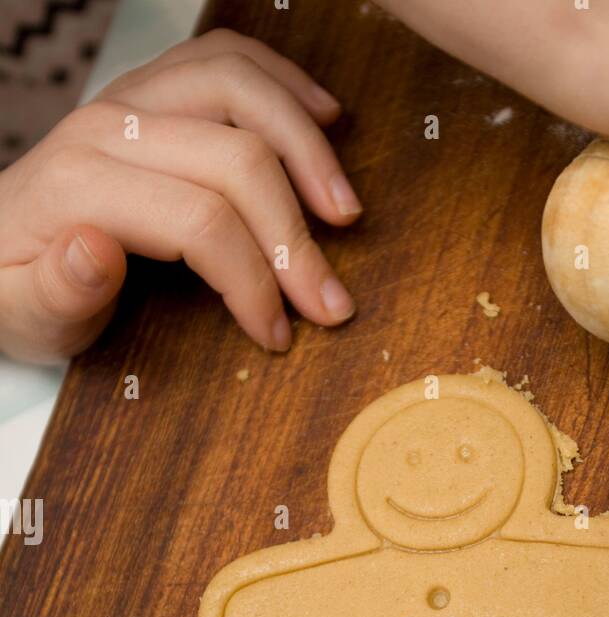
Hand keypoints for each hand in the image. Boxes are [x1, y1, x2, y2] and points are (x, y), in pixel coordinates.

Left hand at [0, 28, 361, 362]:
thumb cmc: (17, 289)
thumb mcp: (21, 316)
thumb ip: (55, 292)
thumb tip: (94, 252)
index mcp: (79, 185)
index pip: (199, 219)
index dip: (253, 280)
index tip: (279, 333)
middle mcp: (108, 126)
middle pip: (236, 157)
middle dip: (295, 237)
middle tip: (330, 301)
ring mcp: (133, 98)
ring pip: (239, 87)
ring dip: (306, 147)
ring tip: (344, 210)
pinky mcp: (152, 90)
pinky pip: (229, 60)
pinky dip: (285, 83)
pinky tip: (326, 118)